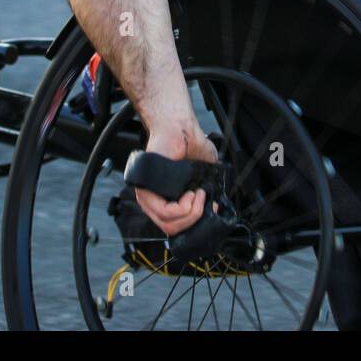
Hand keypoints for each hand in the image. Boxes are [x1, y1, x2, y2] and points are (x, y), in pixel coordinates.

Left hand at [133, 121, 217, 236]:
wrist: (181, 129)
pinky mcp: (146, 190)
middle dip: (196, 219)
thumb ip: (208, 193)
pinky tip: (191, 193)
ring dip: (192, 212)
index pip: (176, 228)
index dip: (195, 224)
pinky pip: (166, 213)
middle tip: (204, 200)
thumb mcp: (206, 174)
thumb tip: (214, 208)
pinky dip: (184, 208)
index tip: (210, 209)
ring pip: (170, 224)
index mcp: (165, 200)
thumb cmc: (191, 146)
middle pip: (173, 230)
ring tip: (198, 194)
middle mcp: (153, 202)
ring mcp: (148, 197)